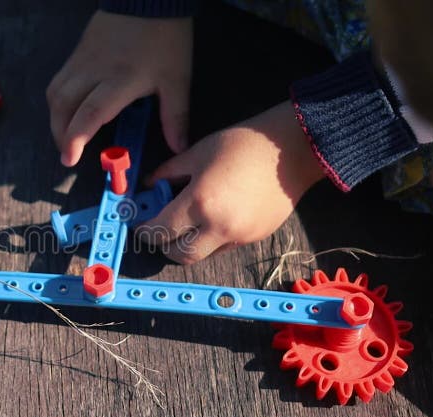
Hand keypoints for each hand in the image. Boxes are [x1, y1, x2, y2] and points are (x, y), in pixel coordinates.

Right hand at [46, 11, 192, 166]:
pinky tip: (68, 110)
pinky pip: (58, 81)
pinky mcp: (77, 53)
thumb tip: (179, 147)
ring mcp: (82, 60)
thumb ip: (175, 116)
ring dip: (55, 118)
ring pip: (55, 93)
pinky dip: (58, 101)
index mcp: (121, 80)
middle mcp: (94, 71)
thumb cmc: (165, 37)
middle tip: (67, 153)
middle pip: (63, 106)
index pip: (90, 113)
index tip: (69, 158)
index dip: (75, 138)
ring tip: (65, 135)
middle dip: (60, 134)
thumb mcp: (177, 79)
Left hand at [136, 102, 325, 263]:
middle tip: (160, 230)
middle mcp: (218, 226)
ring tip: (188, 221)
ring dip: (190, 244)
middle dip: (165, 246)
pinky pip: (225, 246)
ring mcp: (239, 236)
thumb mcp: (197, 153)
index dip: (145, 230)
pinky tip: (215, 216)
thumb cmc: (243, 145)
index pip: (160, 231)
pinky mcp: (255, 238)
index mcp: (199, 203)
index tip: (140, 224)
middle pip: (180, 256)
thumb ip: (168, 172)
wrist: (293, 150)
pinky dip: (212, 238)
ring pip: (204, 254)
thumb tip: (150, 185)